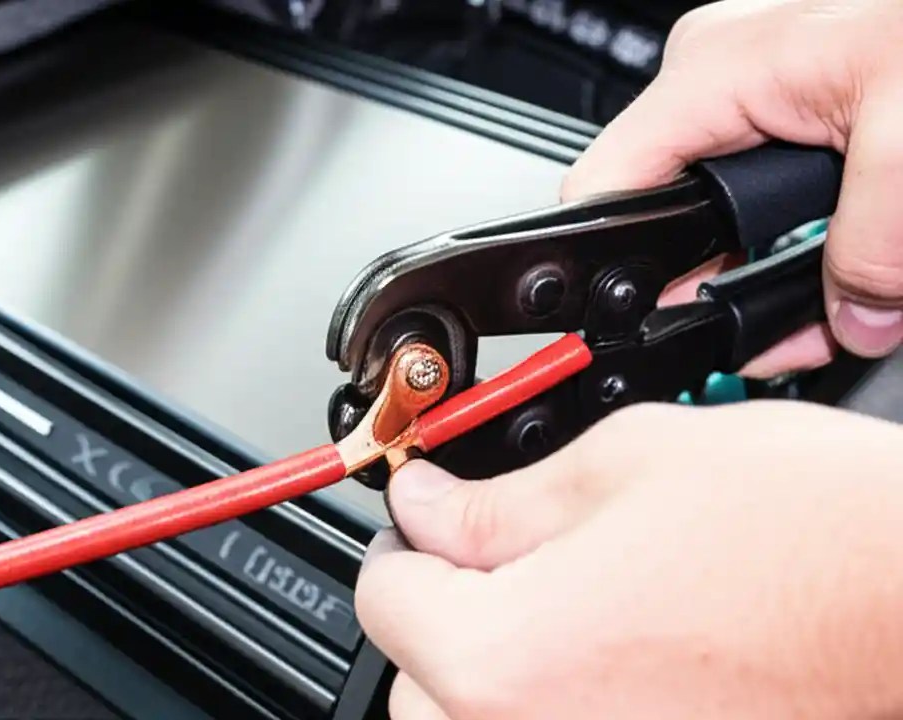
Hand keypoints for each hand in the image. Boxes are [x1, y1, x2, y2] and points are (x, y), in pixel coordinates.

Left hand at [356, 401, 902, 718]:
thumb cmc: (806, 533)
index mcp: (504, 658)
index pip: (383, 599)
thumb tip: (424, 506)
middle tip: (500, 558)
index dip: (404, 539)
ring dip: (492, 672)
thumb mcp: (619, 466)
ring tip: (567, 610)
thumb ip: (492, 503)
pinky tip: (613, 656)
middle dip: (443, 612)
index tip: (429, 517)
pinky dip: (557, 705)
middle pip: (417, 684)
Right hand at [563, 0, 902, 374]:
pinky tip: (851, 273)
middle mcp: (721, 73)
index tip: (646, 325)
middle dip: (727, 285)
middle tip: (784, 335)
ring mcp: (757, 88)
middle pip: (672, 213)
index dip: (616, 270)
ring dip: (782, 273)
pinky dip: (812, 243)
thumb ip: (873, 249)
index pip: (605, 186)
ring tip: (844, 307)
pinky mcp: (798, 104)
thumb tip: (853, 319)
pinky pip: (773, 195)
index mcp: (716, 69)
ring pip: (729, 213)